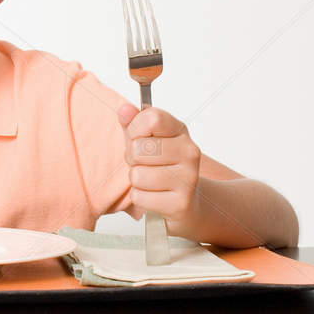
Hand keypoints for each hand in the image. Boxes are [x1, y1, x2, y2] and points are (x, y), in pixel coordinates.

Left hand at [116, 102, 200, 226]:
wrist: (187, 201)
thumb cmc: (162, 166)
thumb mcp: (147, 139)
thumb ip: (133, 123)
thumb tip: (124, 110)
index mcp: (180, 131)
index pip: (151, 119)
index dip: (135, 129)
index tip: (138, 137)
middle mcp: (189, 152)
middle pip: (139, 149)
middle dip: (133, 159)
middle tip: (145, 164)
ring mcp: (187, 178)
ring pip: (137, 175)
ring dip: (136, 180)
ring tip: (150, 180)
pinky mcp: (180, 203)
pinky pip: (140, 197)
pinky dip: (141, 197)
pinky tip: (155, 195)